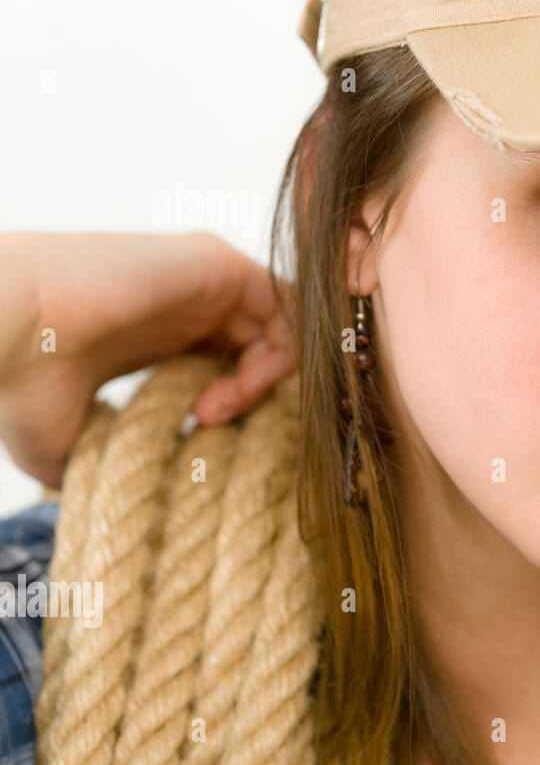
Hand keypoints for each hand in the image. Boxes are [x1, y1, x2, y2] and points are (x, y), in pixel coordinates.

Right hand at [0, 230, 296, 488]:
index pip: (236, 363)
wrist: (8, 332)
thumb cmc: (22, 384)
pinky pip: (288, 305)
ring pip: (285, 327)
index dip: (240, 406)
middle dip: (261, 396)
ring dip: (269, 380)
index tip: (206, 438)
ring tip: (220, 412)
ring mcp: (204, 279)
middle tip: (219, 428)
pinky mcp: (217, 261)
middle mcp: (188, 304)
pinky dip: (282, 355)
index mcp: (162, 335)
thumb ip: (112, 461)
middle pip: (268, 346)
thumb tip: (130, 502)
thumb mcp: (67, 442)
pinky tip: (239, 389)